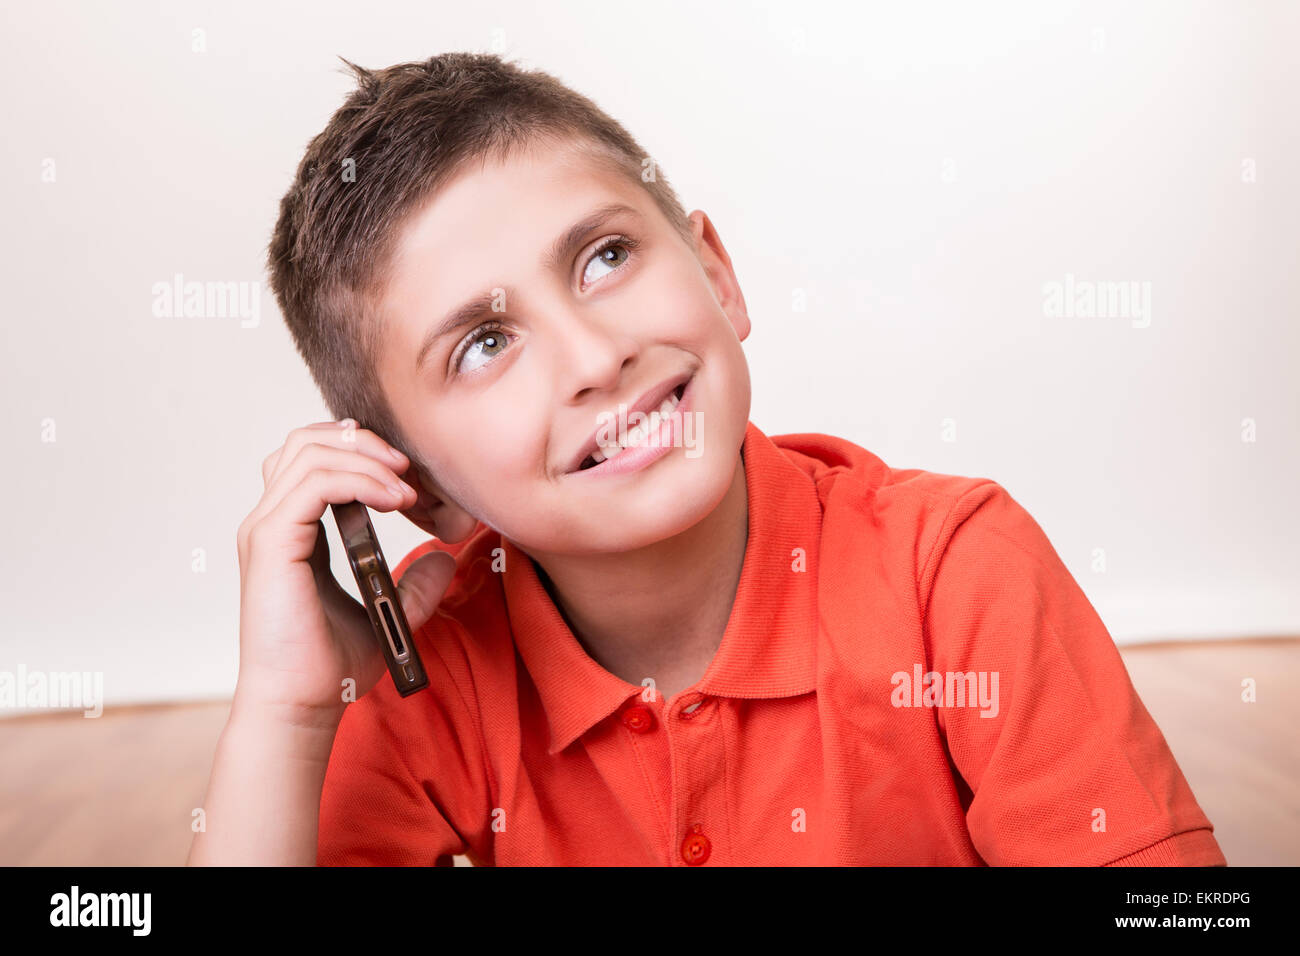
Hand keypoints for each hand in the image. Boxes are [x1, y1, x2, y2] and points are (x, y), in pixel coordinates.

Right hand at [233, 419, 458, 722]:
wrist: (301, 705)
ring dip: (367, 458)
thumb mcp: (388, 614)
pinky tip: (396, 502)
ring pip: (310, 452)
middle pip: (306, 440)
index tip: (408, 473)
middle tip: (409, 468)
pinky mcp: (271, 544)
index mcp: (290, 530)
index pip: (312, 457)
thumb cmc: (329, 666)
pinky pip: (315, 484)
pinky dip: (361, 480)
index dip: (360, 450)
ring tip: (408, 487)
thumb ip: (414, 585)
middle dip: (364, 441)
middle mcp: (271, 522)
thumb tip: (446, 559)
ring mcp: (266, 529)